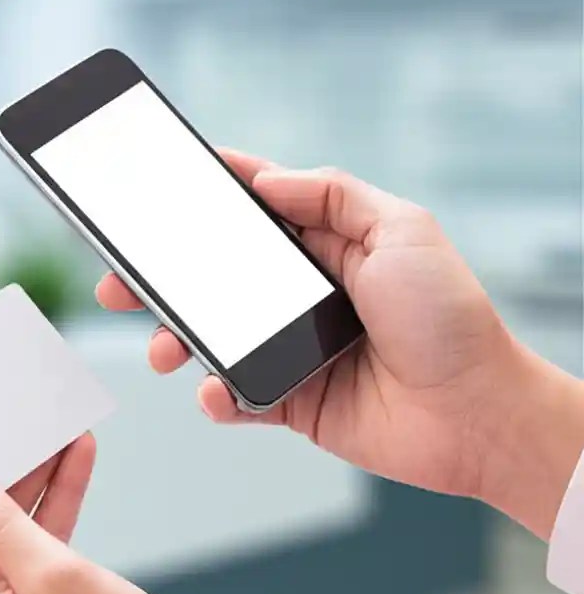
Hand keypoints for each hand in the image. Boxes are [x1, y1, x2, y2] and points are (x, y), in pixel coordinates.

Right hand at [97, 149, 583, 538]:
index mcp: (326, 245)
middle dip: (159, 278)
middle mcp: (301, 294)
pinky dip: (213, 396)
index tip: (161, 183)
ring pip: (209, 337)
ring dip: (174, 339)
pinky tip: (212, 392)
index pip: (256, 210)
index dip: (209, 195)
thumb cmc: (449, 319)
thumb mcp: (403, 230)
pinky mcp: (288, 399)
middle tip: (119, 281)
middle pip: (212, 276)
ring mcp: (290, 347)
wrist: (475, 415)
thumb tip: (267, 178)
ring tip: (162, 347)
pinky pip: (233, 395)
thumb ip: (334, 195)